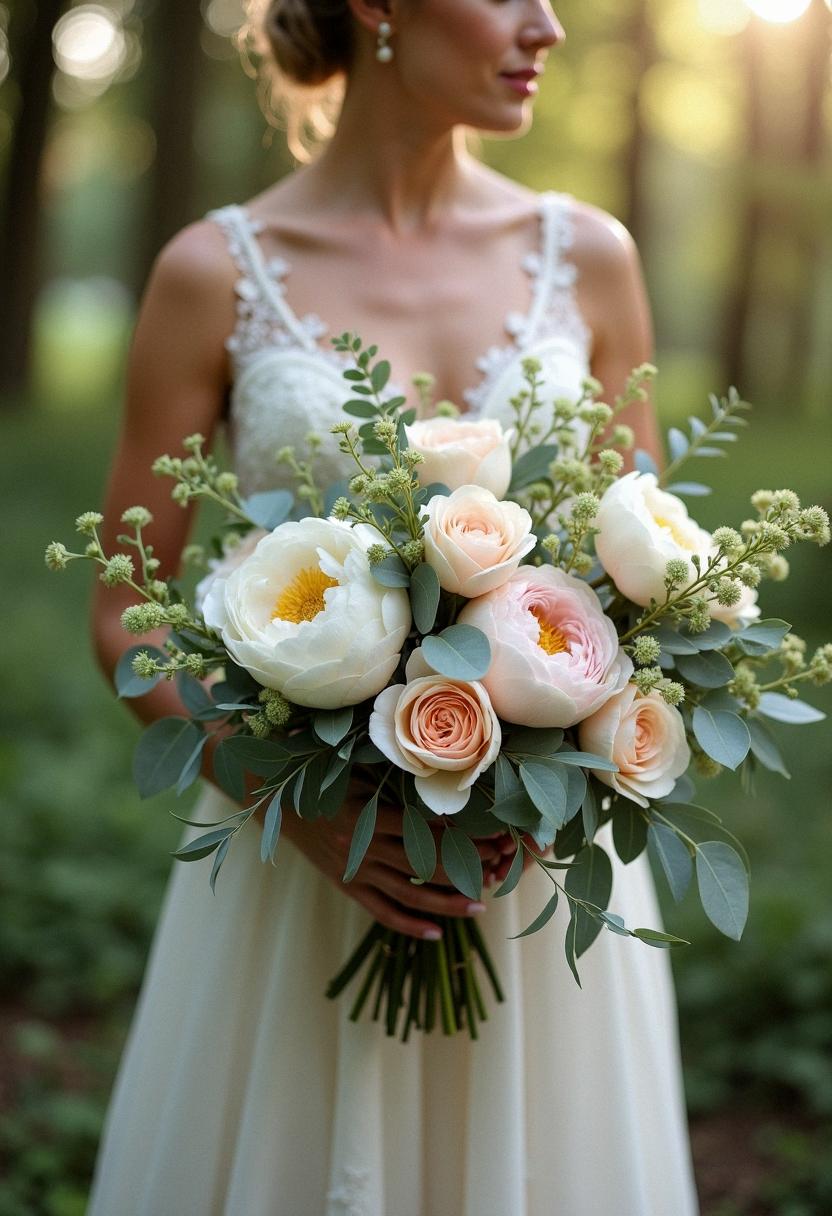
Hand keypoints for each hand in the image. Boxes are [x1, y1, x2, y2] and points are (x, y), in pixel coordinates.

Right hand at [281, 787, 518, 940]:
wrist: (280, 808)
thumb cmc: (326, 781)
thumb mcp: (360, 774)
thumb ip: (397, 781)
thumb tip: (447, 782)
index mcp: (367, 816)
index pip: (426, 829)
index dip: (462, 833)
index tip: (493, 834)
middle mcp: (363, 848)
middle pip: (424, 864)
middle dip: (465, 865)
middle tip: (497, 867)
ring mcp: (356, 872)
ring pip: (409, 894)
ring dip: (446, 902)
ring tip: (479, 906)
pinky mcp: (348, 887)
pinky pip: (382, 912)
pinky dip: (409, 925)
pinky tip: (435, 934)